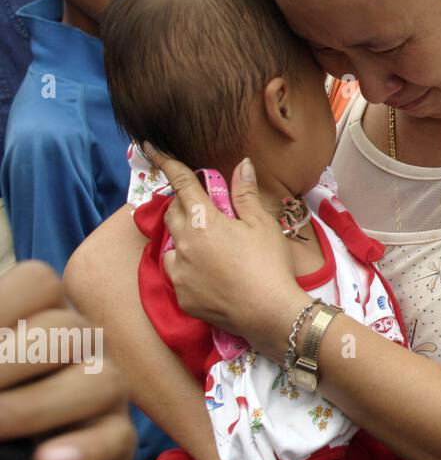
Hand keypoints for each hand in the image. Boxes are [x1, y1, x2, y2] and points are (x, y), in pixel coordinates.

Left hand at [0, 261, 135, 459]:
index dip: (5, 304)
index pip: (38, 284)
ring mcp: (104, 393)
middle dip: (13, 361)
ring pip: (102, 381)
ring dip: (37, 407)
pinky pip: (116, 438)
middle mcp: (78, 348)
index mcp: (38, 320)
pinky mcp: (115, 443)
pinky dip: (82, 450)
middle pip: (71, 329)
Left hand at [145, 147, 303, 350]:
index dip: (166, 163)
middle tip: (202, 205)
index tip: (151, 147)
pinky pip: (176, 272)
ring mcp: (178, 272)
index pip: (182, 184)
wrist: (268, 312)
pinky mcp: (180, 296)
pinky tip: (210, 273)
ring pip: (171, 244)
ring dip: (183, 237)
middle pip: (172, 213)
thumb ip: (245, 194)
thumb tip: (242, 164)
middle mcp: (182, 244)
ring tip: (208, 245)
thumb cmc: (269, 263)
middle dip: (182, 204)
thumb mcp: (262, 224)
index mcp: (203, 221)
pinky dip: (187, 266)